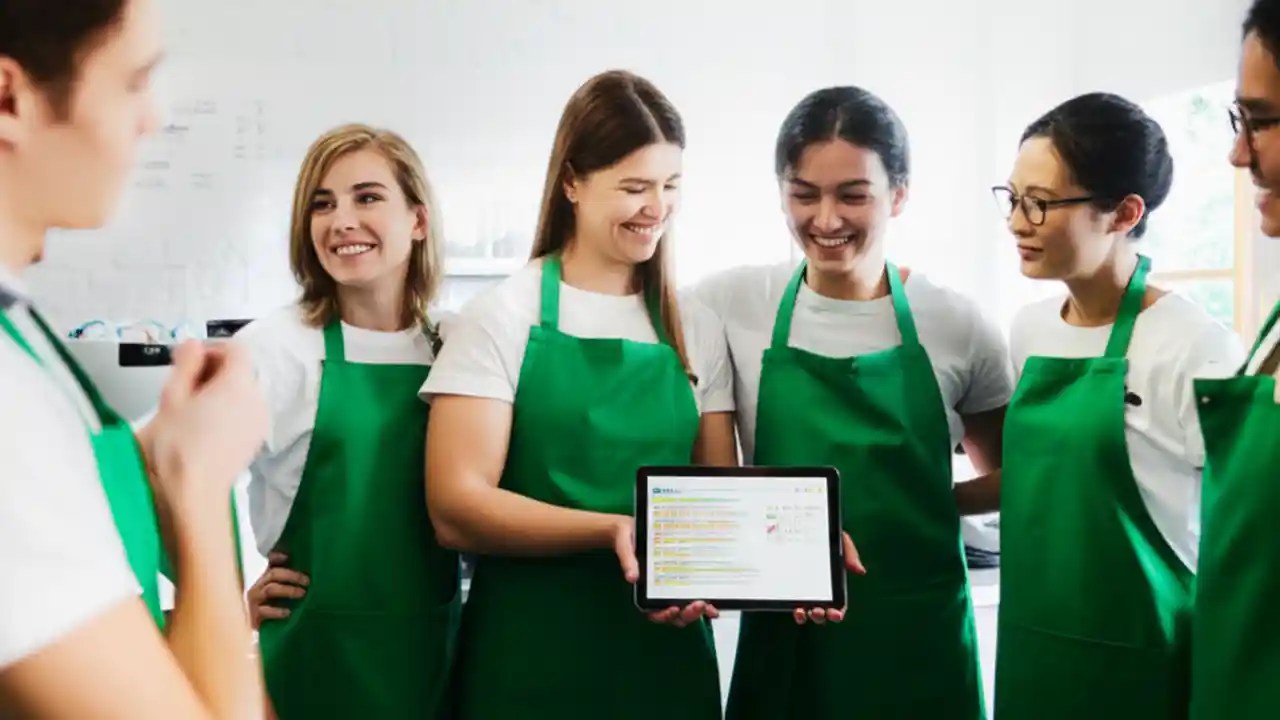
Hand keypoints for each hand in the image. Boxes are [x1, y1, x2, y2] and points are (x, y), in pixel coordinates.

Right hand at [145, 341, 267, 511]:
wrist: (193, 493)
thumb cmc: (177, 444)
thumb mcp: (172, 397)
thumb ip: (186, 364)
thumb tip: (194, 344)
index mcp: (239, 384)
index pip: (236, 349)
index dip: (212, 350)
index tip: (188, 362)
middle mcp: (258, 399)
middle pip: (241, 371)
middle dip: (213, 372)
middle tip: (183, 387)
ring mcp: (260, 421)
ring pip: (243, 393)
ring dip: (220, 392)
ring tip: (191, 410)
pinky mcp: (257, 439)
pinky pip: (245, 413)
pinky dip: (228, 411)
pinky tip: (205, 427)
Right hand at [247, 552, 308, 627]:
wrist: (261, 632)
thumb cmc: (276, 608)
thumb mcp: (283, 593)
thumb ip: (291, 581)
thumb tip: (310, 572)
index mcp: (265, 578)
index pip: (270, 562)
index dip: (277, 556)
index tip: (288, 556)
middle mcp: (258, 586)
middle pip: (273, 574)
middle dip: (292, 575)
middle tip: (307, 581)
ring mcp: (254, 600)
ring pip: (270, 589)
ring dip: (288, 590)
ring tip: (302, 593)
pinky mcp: (254, 615)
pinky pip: (265, 611)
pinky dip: (277, 611)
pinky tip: (288, 613)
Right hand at [611, 517, 718, 626]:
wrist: (631, 529)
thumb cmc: (626, 539)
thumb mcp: (625, 547)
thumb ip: (628, 561)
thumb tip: (632, 578)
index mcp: (642, 592)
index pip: (652, 612)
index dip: (663, 615)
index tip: (673, 609)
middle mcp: (657, 595)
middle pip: (673, 615)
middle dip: (687, 614)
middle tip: (699, 606)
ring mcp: (670, 590)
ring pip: (684, 610)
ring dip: (696, 612)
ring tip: (708, 608)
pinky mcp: (680, 583)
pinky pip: (691, 597)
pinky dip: (703, 604)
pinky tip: (713, 605)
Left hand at [794, 531, 865, 624]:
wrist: (803, 525)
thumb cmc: (826, 535)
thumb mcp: (841, 540)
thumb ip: (850, 554)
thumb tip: (860, 571)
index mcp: (834, 584)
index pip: (838, 605)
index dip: (838, 613)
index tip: (836, 613)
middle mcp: (819, 591)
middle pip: (822, 613)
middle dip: (820, 616)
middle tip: (818, 611)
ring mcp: (804, 591)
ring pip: (806, 612)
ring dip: (806, 617)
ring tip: (803, 611)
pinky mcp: (789, 588)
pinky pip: (791, 603)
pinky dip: (794, 610)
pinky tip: (795, 608)